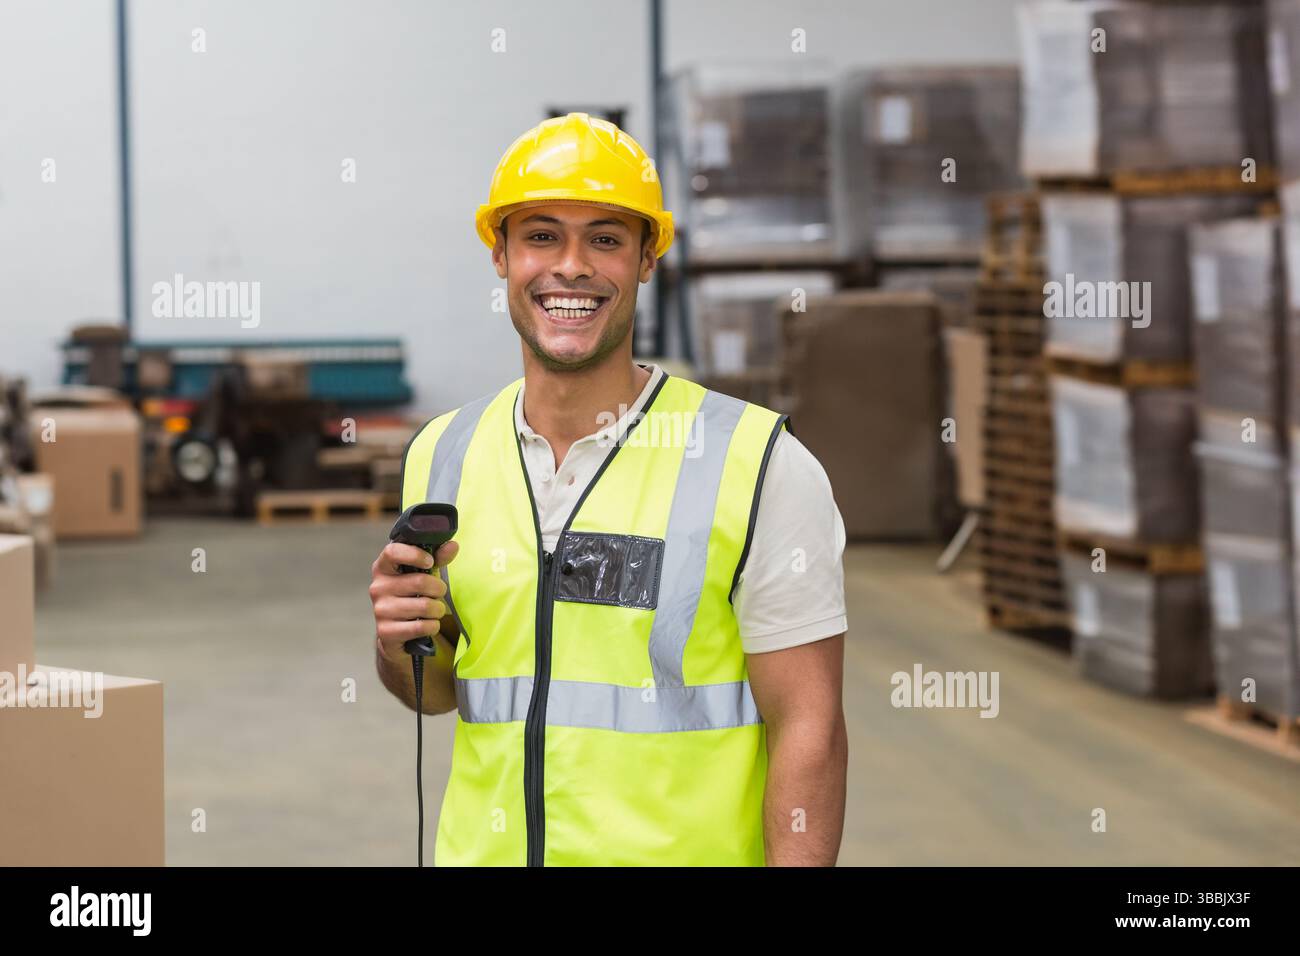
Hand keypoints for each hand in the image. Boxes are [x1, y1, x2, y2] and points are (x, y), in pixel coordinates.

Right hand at [369, 539, 458, 663]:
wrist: (397, 630)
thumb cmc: (411, 594)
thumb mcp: (423, 574)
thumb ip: (437, 558)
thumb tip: (452, 545)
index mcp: (383, 567)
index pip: (392, 552)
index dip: (415, 554)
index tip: (430, 561)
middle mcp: (378, 587)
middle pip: (420, 582)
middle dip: (439, 589)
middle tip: (438, 593)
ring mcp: (380, 610)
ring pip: (424, 606)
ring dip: (438, 610)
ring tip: (433, 610)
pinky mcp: (386, 632)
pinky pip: (421, 626)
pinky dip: (432, 626)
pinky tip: (427, 624)